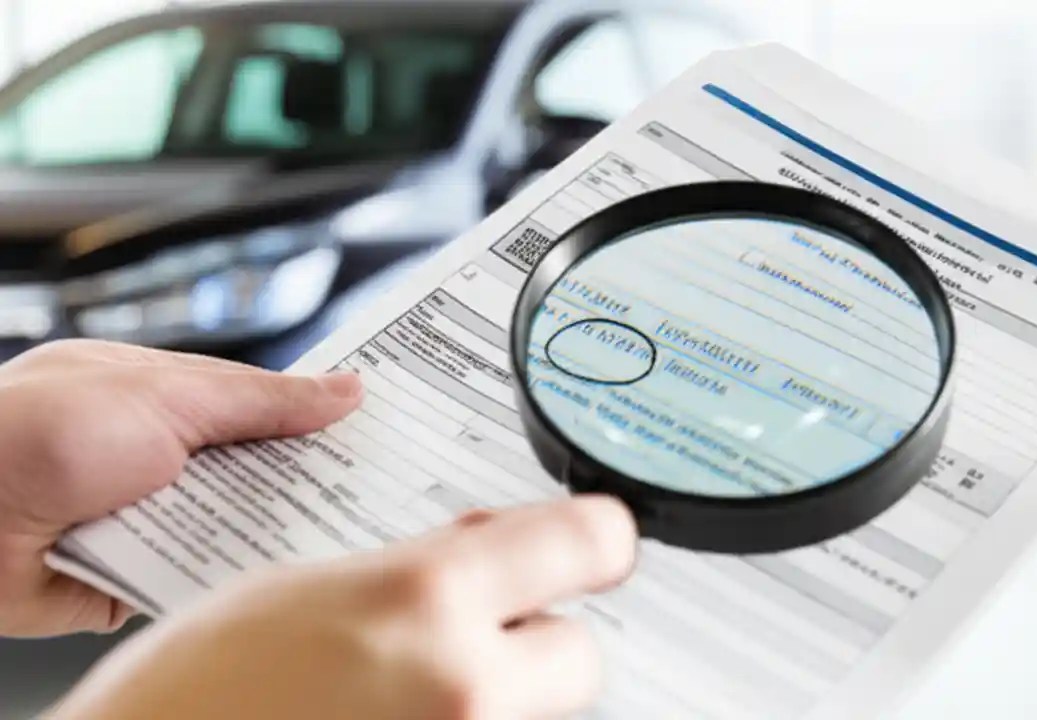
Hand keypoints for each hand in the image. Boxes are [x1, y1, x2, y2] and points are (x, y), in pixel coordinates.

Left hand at [0, 340, 362, 636]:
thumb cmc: (34, 430)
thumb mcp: (168, 397)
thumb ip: (261, 399)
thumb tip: (343, 390)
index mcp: (160, 398)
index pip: (259, 404)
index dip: (317, 417)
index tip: (378, 429)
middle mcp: (154, 457)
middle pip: (253, 471)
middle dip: (305, 481)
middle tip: (378, 488)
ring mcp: (141, 517)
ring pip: (231, 528)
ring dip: (266, 533)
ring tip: (342, 532)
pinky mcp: (128, 577)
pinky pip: (195, 579)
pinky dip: (224, 579)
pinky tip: (272, 578)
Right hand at [52, 497, 636, 719]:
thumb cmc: (187, 691)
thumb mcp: (302, 584)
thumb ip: (415, 566)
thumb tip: (489, 551)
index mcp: (422, 598)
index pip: (590, 543)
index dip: (597, 538)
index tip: (593, 543)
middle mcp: (459, 685)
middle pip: (582, 655)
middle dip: (541, 639)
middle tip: (481, 633)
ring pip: (539, 713)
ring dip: (499, 692)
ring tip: (411, 686)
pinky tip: (394, 716)